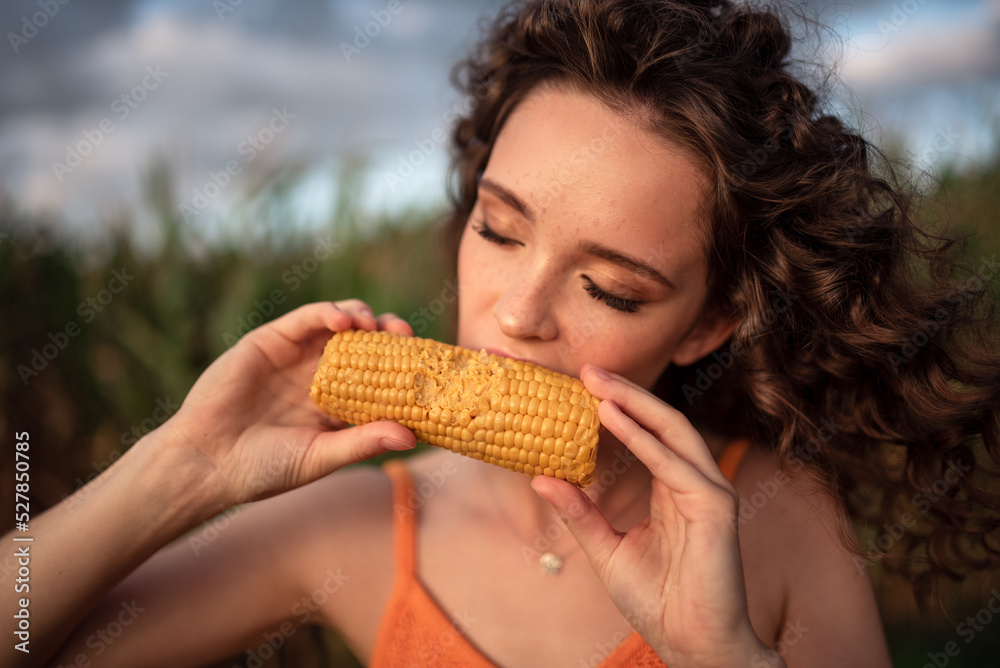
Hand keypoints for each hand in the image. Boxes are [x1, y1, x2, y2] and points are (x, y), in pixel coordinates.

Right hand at [157, 299, 417, 507]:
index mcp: (337, 404)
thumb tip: (413, 436)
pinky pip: (306, 318)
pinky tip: (343, 322)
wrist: (206, 462)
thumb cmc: (263, 469)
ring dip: (363, 317)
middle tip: (405, 335)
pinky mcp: (271, 340)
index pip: (381, 375)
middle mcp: (320, 375)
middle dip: (389, 333)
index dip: (403, 366)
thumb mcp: (320, 456)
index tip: (425, 365)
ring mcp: (297, 356)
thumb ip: (363, 442)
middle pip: (366, 343)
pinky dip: (328, 312)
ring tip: (376, 326)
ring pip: (339, 324)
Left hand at [530, 365, 774, 667]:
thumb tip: (541, 477)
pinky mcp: (716, 508)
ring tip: (596, 384)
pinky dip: (644, 439)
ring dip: (634, 402)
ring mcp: (709, 493)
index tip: (578, 386)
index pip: (646, 435)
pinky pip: (675, 465)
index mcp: (672, 490)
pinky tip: (613, 418)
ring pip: (672, 431)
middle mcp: (694, 483)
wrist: (692, 644)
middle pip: (661, 422)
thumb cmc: (658, 600)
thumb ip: (580, 512)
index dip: (616, 408)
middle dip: (625, 393)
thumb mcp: (606, 549)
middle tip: (586, 370)